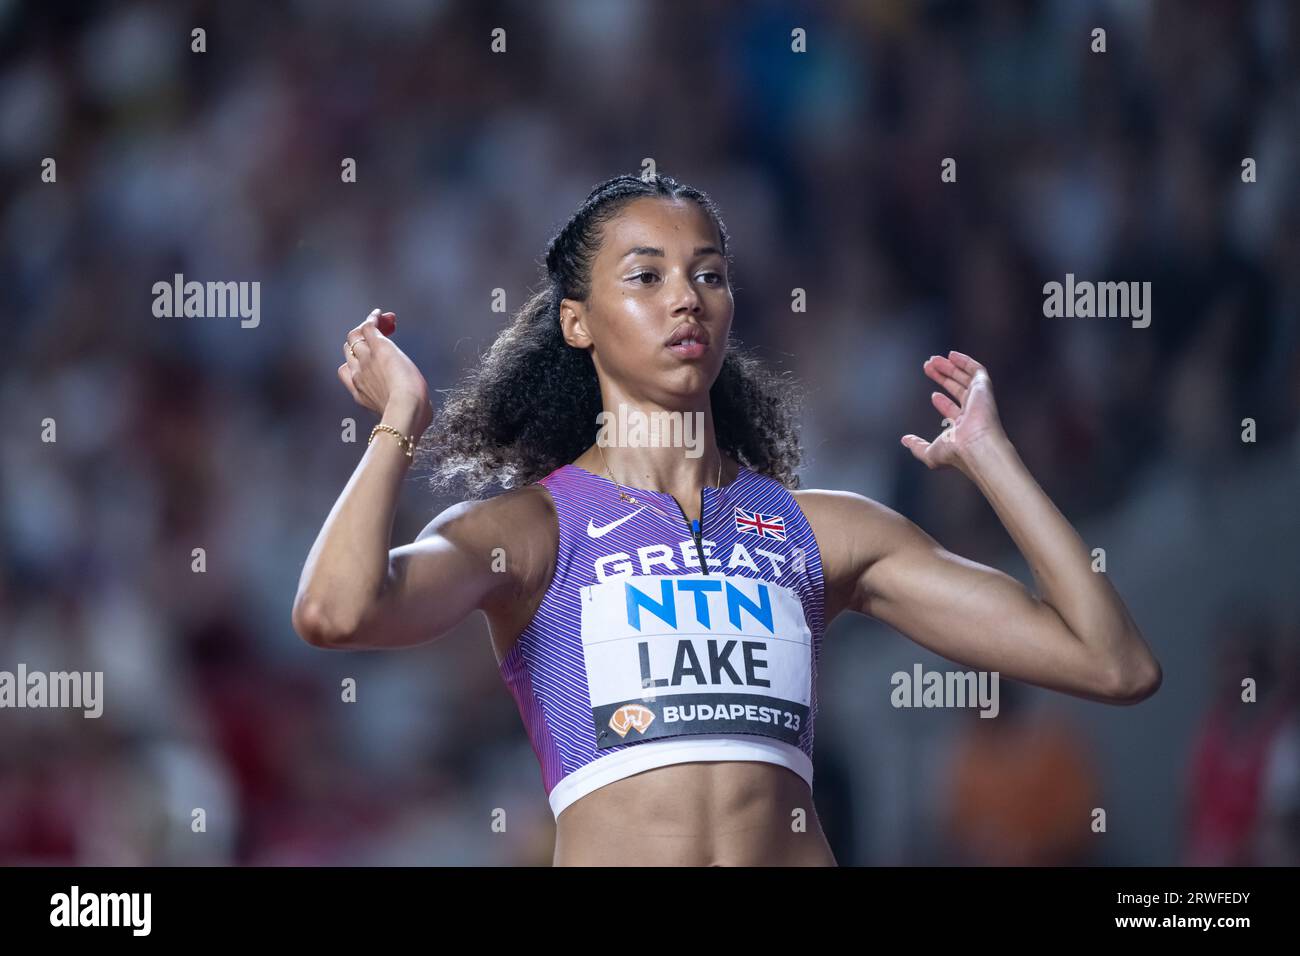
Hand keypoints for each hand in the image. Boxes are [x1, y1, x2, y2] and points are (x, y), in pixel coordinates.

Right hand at [337, 309, 432, 434]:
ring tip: (381, 322)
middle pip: (349, 349)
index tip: (368, 360)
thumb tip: (423, 413)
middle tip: (376, 337)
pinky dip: (372, 319)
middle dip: (359, 341)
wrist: (406, 409)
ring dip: (366, 327)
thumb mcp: (402, 414)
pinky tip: (380, 314)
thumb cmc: (409, 417)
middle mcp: (357, 373)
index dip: (354, 362)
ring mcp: (365, 359)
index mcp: (359, 392)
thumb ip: (404, 409)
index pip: (346, 371)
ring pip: (355, 336)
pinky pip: (368, 326)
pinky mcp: (378, 346)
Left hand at [900, 351, 1005, 474]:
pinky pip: (976, 370)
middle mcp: (974, 412)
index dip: (943, 402)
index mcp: (964, 427)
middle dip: (943, 378)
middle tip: (928, 368)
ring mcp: (979, 399)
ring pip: (964, 378)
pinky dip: (965, 361)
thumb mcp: (930, 453)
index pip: (954, 410)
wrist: (975, 445)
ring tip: (932, 359)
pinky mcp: (983, 387)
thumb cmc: (955, 452)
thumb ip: (917, 447)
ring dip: (949, 368)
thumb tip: (905, 441)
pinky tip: (951, 355)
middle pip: (958, 390)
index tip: (933, 395)